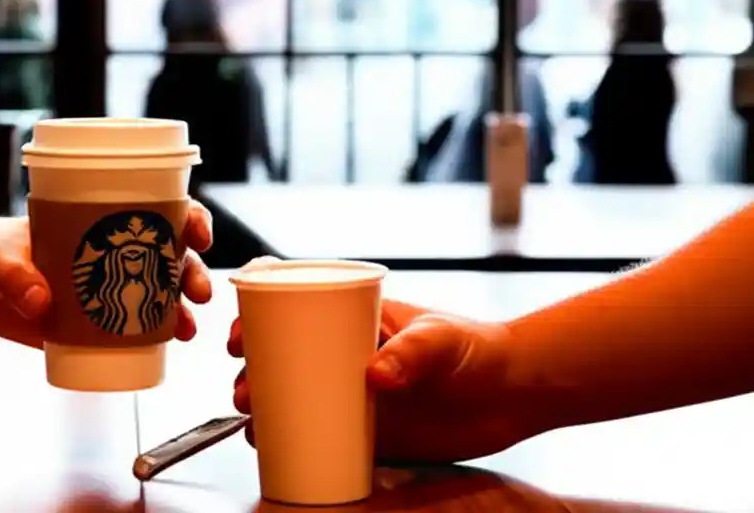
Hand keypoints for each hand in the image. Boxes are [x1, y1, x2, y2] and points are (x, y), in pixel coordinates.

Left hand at [0, 201, 214, 347]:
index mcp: (91, 219)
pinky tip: (164, 350)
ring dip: (180, 310)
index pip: (152, 208)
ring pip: (154, 295)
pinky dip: (151, 340)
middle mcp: (104, 251)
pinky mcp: (82, 324)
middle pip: (166, 256)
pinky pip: (127, 330)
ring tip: (186, 330)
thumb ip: (13, 275)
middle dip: (192, 272)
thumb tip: (39, 301)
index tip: (198, 234)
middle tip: (199, 293)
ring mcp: (96, 289)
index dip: (186, 217)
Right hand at [229, 299, 530, 463]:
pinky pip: (317, 435)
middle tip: (244, 390)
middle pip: (279, 355)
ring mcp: (352, 392)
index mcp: (352, 315)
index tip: (239, 335)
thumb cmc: (477, 348)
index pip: (290, 303)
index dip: (254, 316)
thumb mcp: (439, 338)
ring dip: (262, 408)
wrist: (514, 394)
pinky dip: (289, 441)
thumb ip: (410, 352)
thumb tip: (374, 375)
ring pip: (291, 396)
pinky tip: (273, 449)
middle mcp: (343, 353)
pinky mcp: (366, 431)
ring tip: (253, 423)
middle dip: (249, 372)